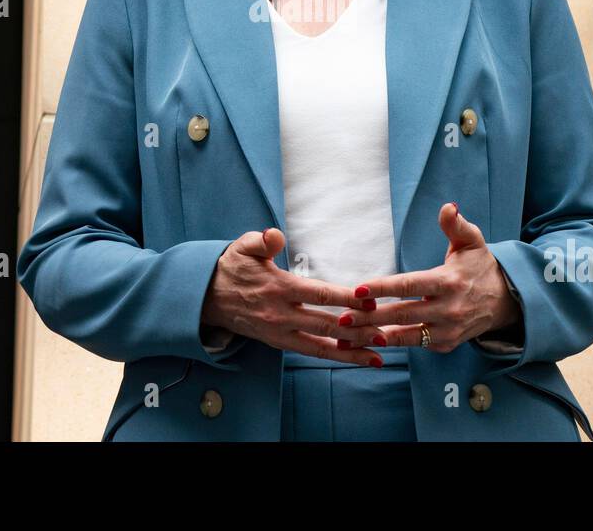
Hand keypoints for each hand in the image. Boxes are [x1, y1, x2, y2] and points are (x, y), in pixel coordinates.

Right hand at [200, 227, 386, 365]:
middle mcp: (281, 315)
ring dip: (351, 352)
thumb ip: (261, 240)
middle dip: (357, 330)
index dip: (345, 298)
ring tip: (378, 356)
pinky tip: (356, 358)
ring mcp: (280, 333)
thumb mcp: (242, 247)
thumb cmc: (232, 268)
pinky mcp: (279, 343)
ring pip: (321, 346)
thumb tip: (274, 235)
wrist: (207, 297)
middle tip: (385, 331)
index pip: (319, 294)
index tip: (370, 299)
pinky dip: (335, 356)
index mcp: (278, 288)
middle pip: (326, 325)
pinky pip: (311, 352)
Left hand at [334, 202, 522, 353]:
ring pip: (406, 336)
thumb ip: (456, 225)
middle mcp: (448, 309)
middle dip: (370, 317)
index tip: (358, 290)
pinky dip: (391, 344)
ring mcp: (447, 331)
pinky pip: (414, 345)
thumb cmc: (480, 267)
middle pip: (402, 314)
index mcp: (449, 282)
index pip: (409, 285)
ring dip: (375, 337)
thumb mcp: (472, 241)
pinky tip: (367, 342)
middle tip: (343, 318)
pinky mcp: (445, 345)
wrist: (505, 301)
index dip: (383, 288)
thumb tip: (447, 207)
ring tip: (347, 337)